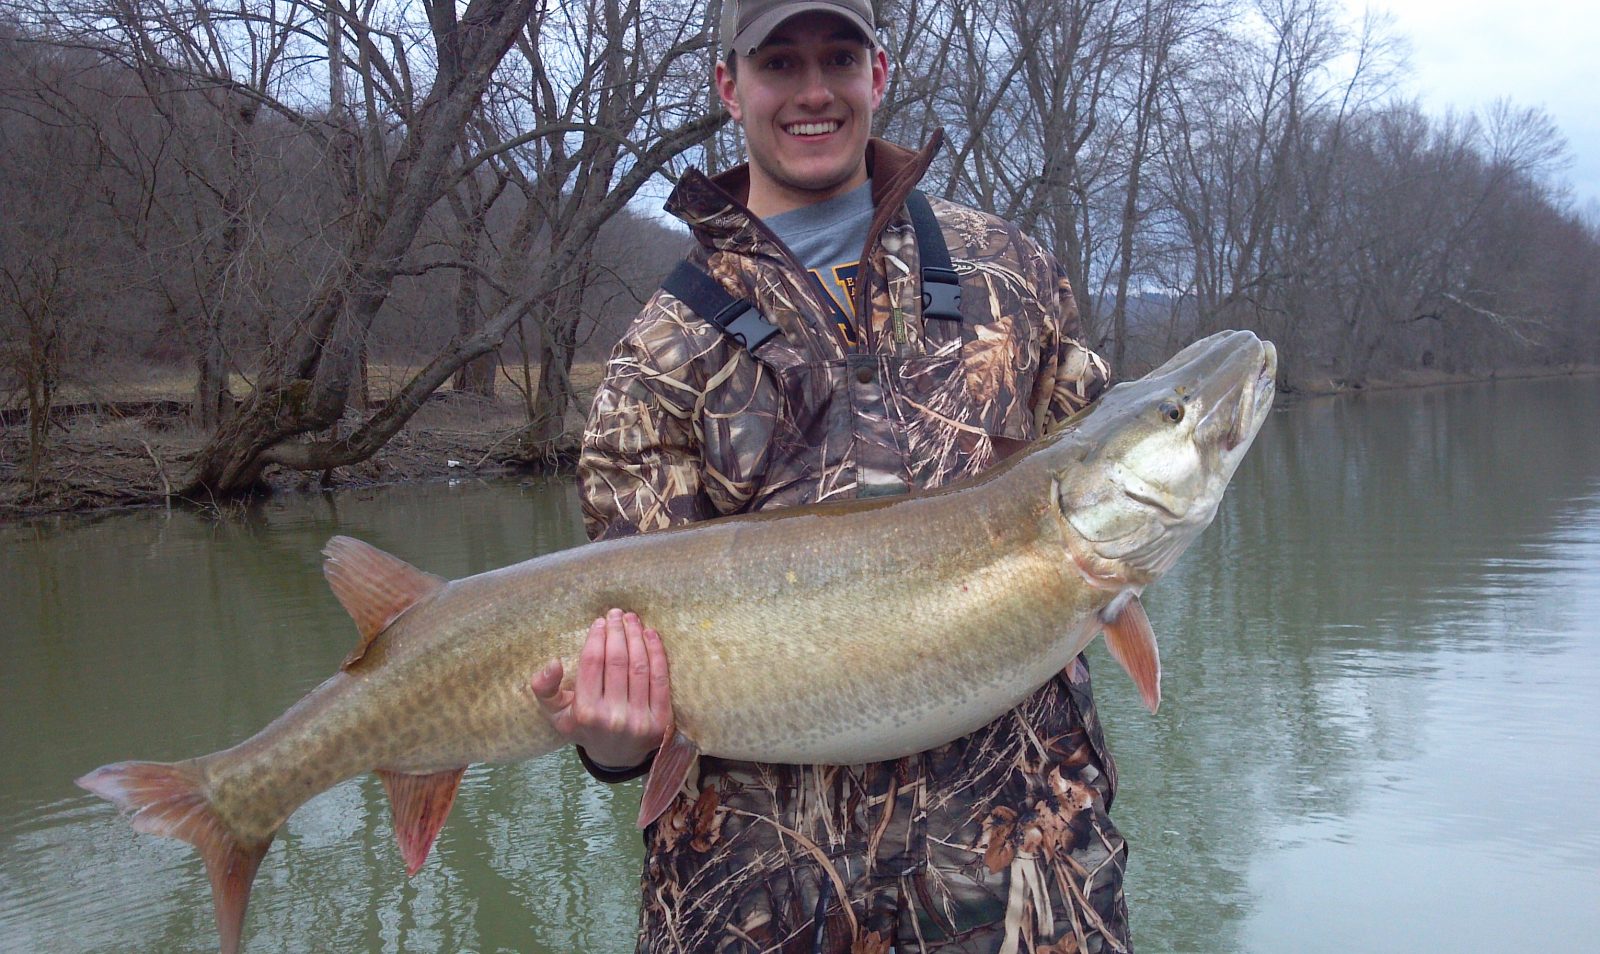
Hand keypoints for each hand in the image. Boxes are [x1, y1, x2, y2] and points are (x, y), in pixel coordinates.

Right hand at [530, 608, 671, 769]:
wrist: (616, 755)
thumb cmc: (583, 725)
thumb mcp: (555, 712)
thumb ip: (544, 688)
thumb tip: (553, 662)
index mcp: (585, 712)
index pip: (593, 663)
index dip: (597, 637)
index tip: (600, 621)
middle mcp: (612, 717)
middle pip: (618, 661)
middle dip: (618, 631)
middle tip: (617, 614)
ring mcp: (639, 720)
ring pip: (639, 667)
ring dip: (637, 636)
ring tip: (633, 619)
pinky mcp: (661, 721)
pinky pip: (660, 679)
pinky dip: (657, 653)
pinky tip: (651, 635)